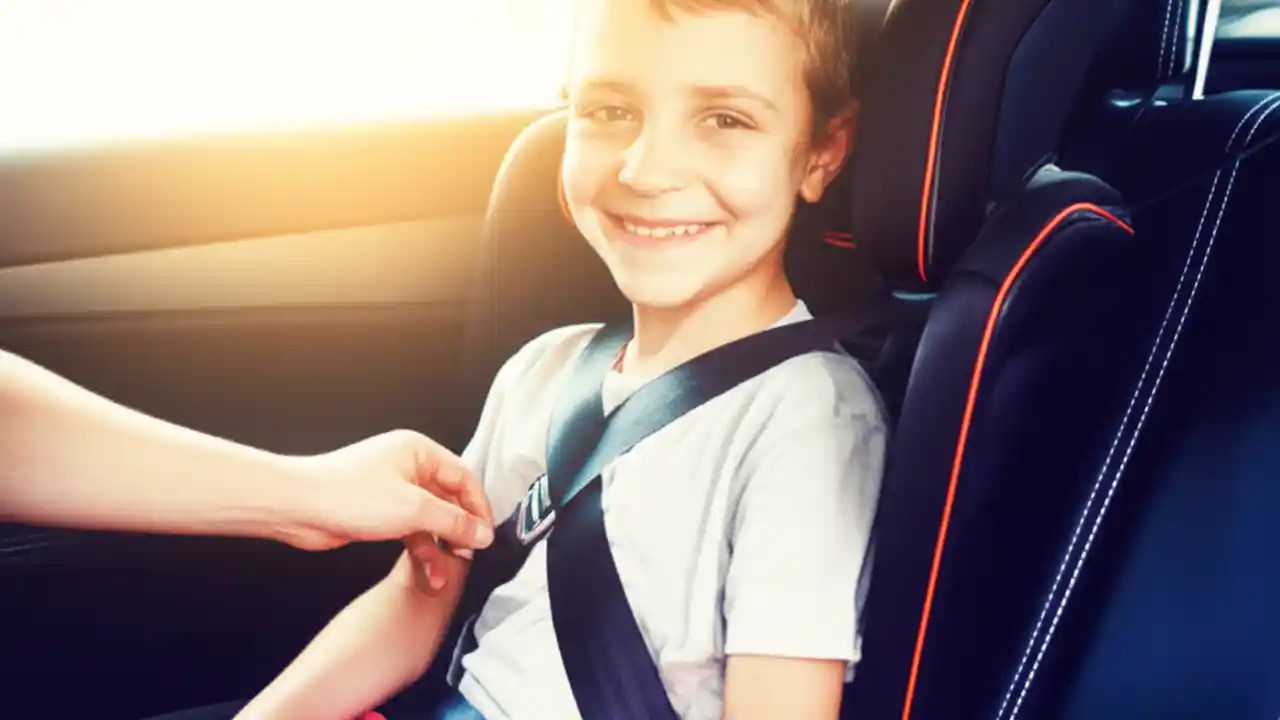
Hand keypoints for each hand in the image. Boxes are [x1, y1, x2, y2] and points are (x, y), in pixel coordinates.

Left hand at [279, 430, 493, 560]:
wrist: (298, 507)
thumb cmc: (345, 493)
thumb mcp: (411, 509)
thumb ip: (452, 522)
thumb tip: (482, 532)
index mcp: (419, 451)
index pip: (464, 478)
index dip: (478, 508)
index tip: (486, 535)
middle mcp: (408, 467)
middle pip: (449, 500)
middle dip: (458, 530)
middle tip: (468, 554)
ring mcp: (393, 491)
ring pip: (430, 520)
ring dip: (439, 547)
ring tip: (447, 572)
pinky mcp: (380, 513)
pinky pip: (411, 531)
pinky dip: (420, 551)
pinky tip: (428, 572)